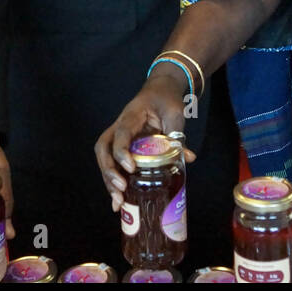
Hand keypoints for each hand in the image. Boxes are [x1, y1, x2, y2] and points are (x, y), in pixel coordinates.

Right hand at [94, 69, 196, 214]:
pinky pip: (113, 164)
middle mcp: (119, 126)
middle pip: (103, 148)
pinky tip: (118, 201)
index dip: (122, 152)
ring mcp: (118, 136)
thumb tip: (188, 158)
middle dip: (109, 170)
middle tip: (121, 188)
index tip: (131, 168)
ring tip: (117, 201)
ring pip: (104, 158)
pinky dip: (113, 182)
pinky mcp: (122, 146)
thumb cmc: (165, 98)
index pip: (121, 133)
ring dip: (108, 180)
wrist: (160, 88)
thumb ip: (177, 133)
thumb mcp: (174, 112)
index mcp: (131, 116)